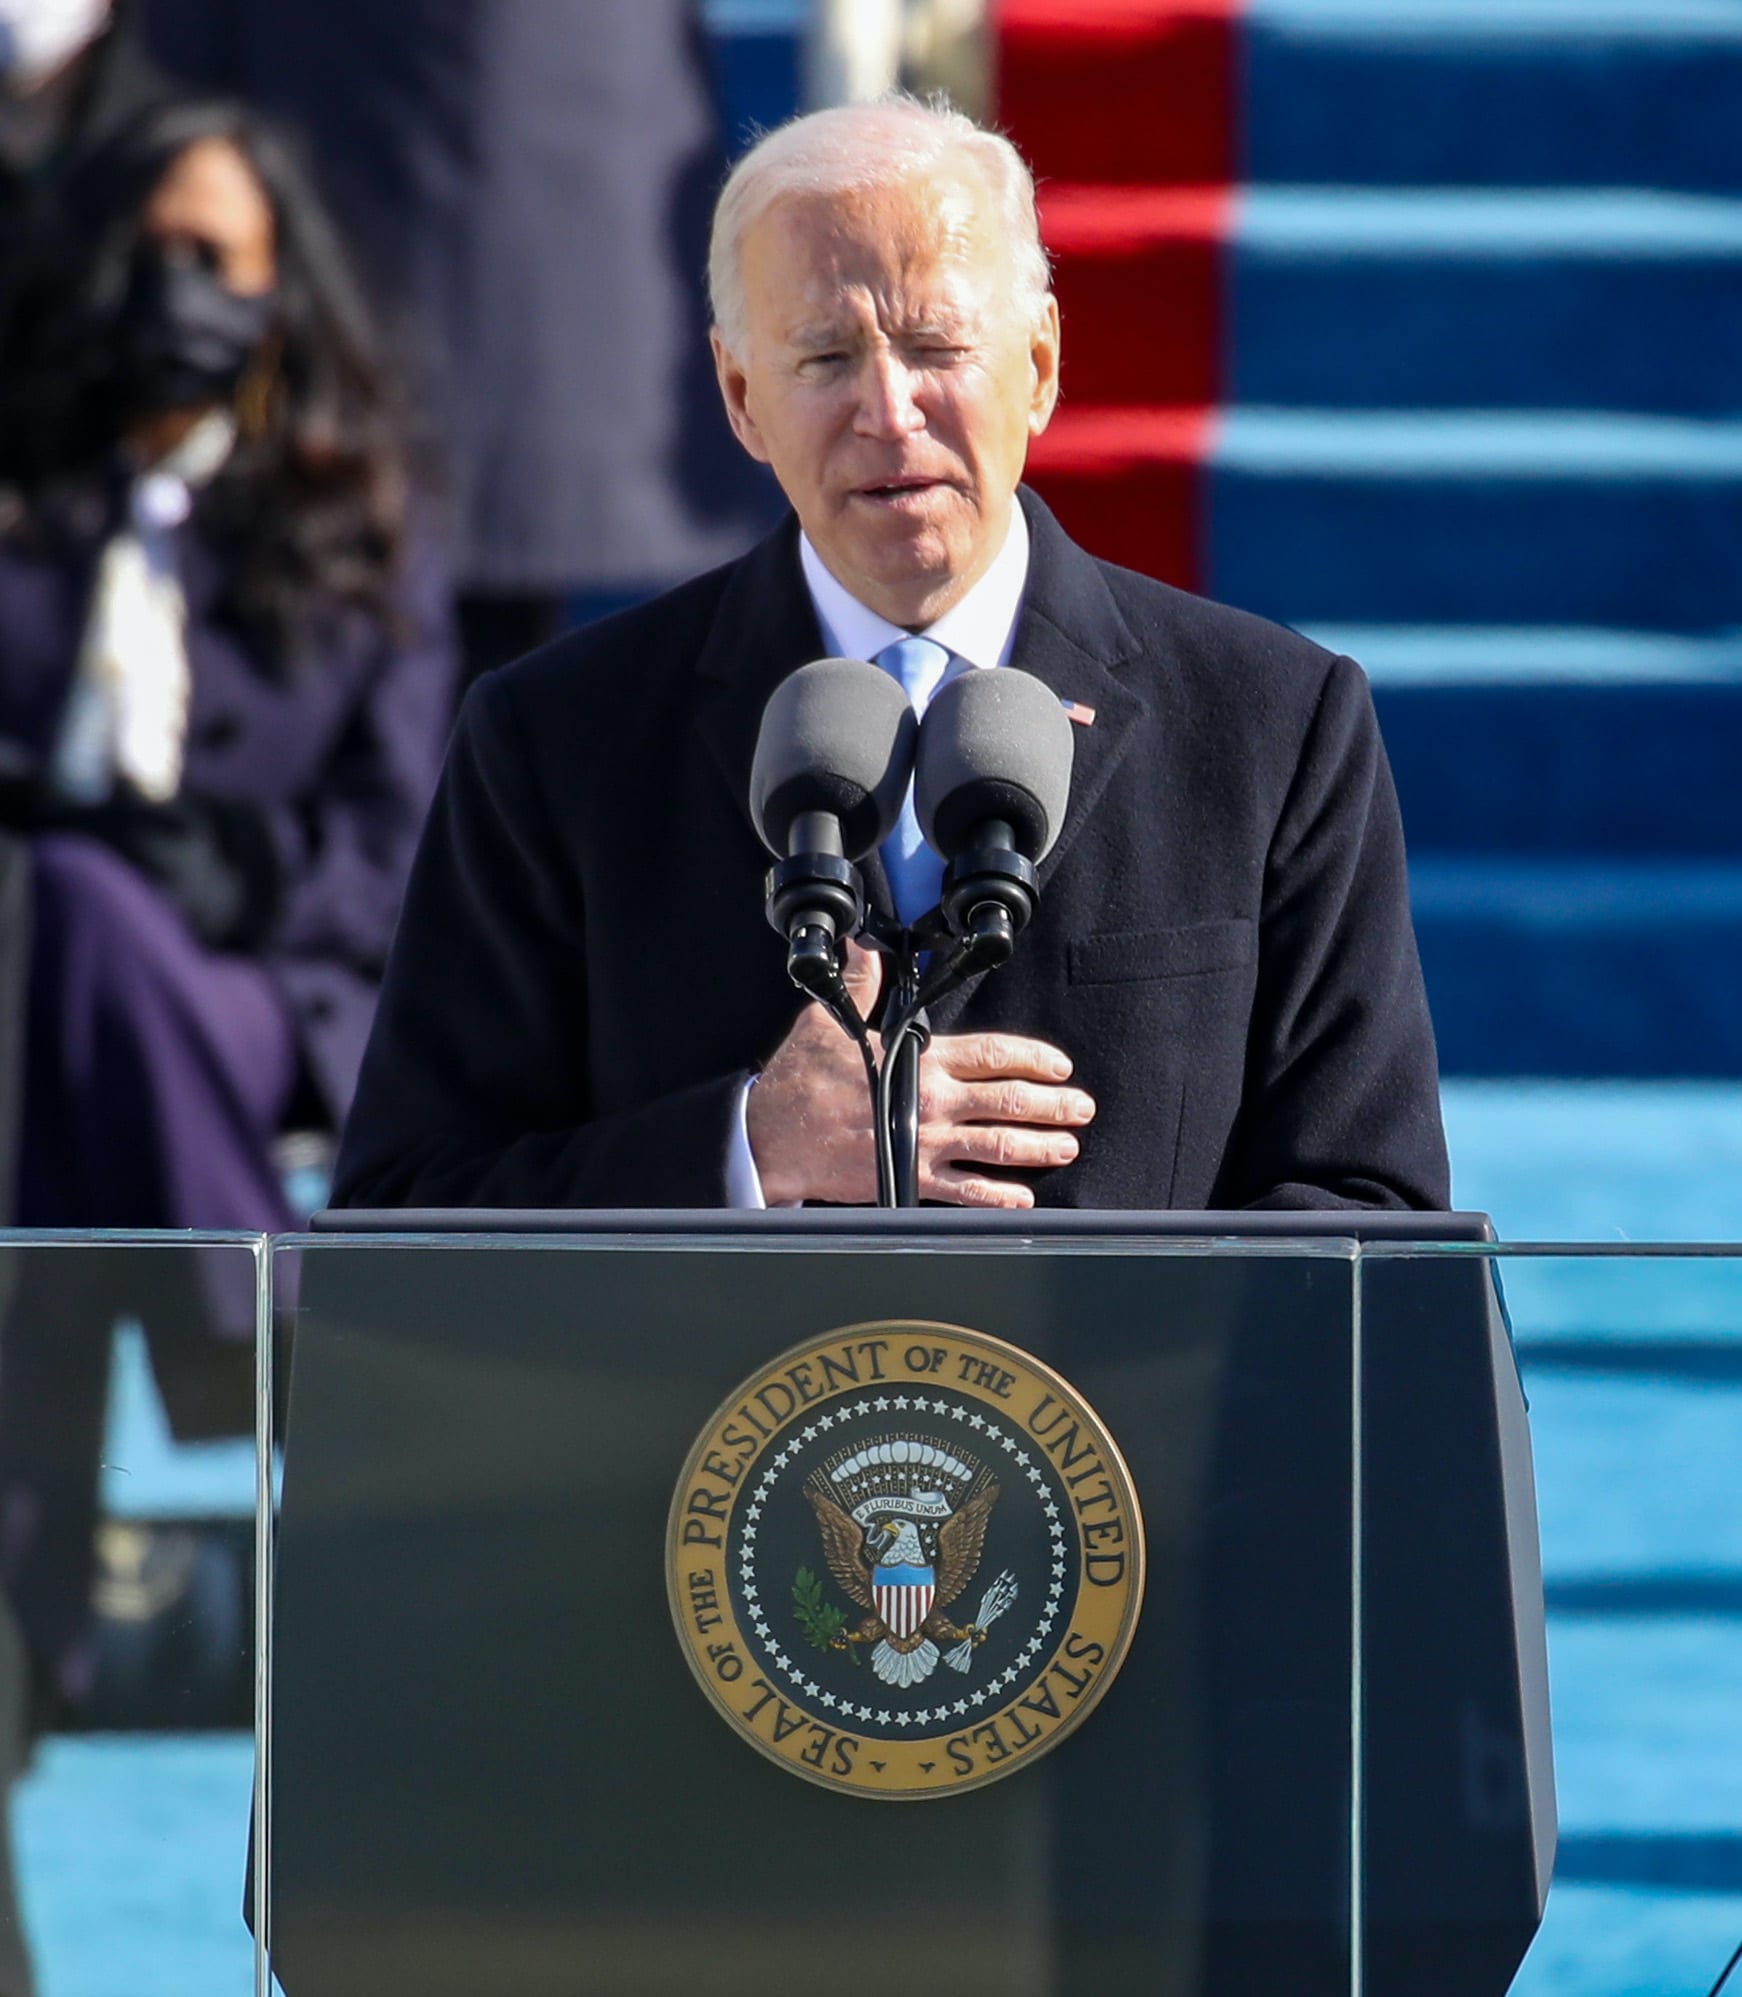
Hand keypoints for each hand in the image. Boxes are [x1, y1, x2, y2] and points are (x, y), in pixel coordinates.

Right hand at [746, 941, 1094, 1207]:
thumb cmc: (801, 1080)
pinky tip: (1023, 1196)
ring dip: (1038, 1147)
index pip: (994, 1055)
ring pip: (997, 1147)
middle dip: (1053, 1106)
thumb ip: (860, 984)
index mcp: (919, 1059)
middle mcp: (931, 1101)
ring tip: (1066, 1147)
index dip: (1036, 1060)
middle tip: (1082, 1109)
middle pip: (1009, 1102)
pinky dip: (998, 1195)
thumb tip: (866, 947)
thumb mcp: (830, 1021)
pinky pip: (965, 1191)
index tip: (1061, 1067)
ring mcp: (924, 1143)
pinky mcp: (909, 1180)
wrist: (774, 1136)